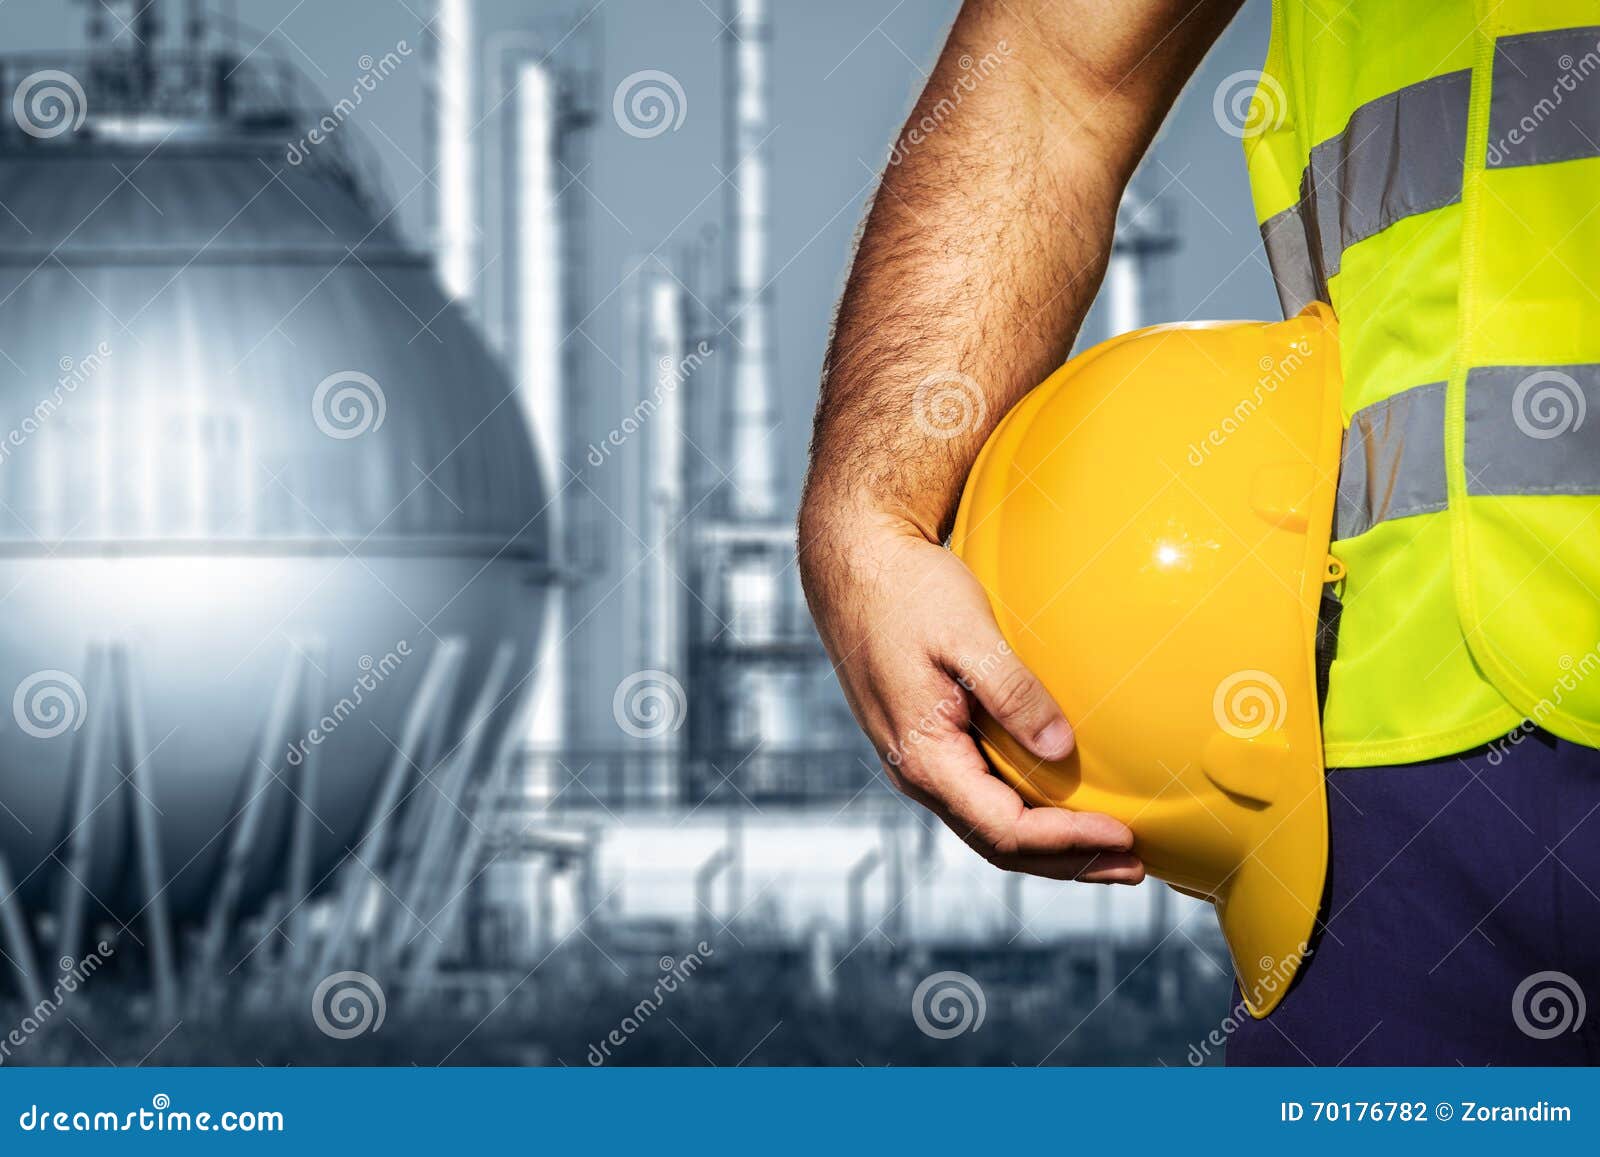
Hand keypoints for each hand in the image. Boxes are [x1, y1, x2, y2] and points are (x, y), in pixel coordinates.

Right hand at [799, 506, 1144, 883]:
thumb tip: (1063, 749)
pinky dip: (1028, 812)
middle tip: (1134, 867)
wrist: (856, 564)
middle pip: (999, 846)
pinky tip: (1060, 802)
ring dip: (1051, 845)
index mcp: (923, 757)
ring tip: (1109, 848)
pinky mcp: (927, 741)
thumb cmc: (907, 592)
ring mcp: (919, 761)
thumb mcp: (967, 636)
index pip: (1004, 830)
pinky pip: (981, 797)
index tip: (1124, 837)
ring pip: (989, 826)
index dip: (1068, 843)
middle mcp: (916, 773)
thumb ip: (1013, 694)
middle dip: (1068, 862)